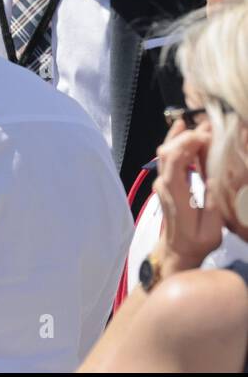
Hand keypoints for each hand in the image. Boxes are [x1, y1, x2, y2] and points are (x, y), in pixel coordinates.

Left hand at [152, 116, 221, 272]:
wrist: (177, 251)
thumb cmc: (196, 241)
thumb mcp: (211, 228)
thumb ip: (212, 203)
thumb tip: (213, 176)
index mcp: (175, 193)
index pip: (174, 160)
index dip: (187, 143)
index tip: (207, 135)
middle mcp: (164, 183)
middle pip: (168, 151)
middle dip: (187, 135)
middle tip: (209, 127)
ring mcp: (162, 182)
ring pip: (165, 151)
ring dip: (182, 136)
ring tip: (201, 126)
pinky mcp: (166, 182)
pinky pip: (167, 157)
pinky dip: (176, 142)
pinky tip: (184, 130)